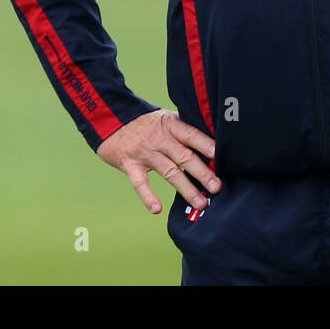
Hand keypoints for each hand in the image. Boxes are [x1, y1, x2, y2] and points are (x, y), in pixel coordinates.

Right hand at [96, 108, 220, 214]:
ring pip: (168, 172)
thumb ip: (184, 130)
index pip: (191, 135)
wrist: (109, 120)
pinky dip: (148, 196)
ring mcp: (144, 152)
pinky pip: (140, 182)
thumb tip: (213, 144)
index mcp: (170, 125)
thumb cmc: (145, 123)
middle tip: (216, 187)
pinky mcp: (129, 164)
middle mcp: (159, 138)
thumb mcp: (166, 119)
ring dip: (186, 188)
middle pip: (183, 156)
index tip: (220, 156)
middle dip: (201, 172)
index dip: (205, 145)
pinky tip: (157, 209)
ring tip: (200, 203)